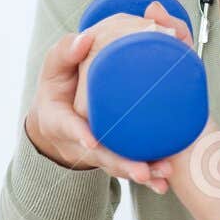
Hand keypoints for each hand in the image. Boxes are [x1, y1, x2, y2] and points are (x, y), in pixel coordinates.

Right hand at [25, 1, 189, 193]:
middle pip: (101, 156)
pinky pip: (132, 165)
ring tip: (163, 175)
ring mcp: (98, 151)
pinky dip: (149, 176)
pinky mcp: (115, 153)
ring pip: (118, 166)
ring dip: (141, 173)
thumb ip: (67, 51)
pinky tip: (165, 181)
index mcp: (60, 119)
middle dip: (121, 165)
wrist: (58, 113)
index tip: (90, 141)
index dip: (79, 135)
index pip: (68, 127)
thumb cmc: (58, 86)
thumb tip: (85, 38)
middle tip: (142, 171)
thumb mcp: (54, 66)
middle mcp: (80, 141)